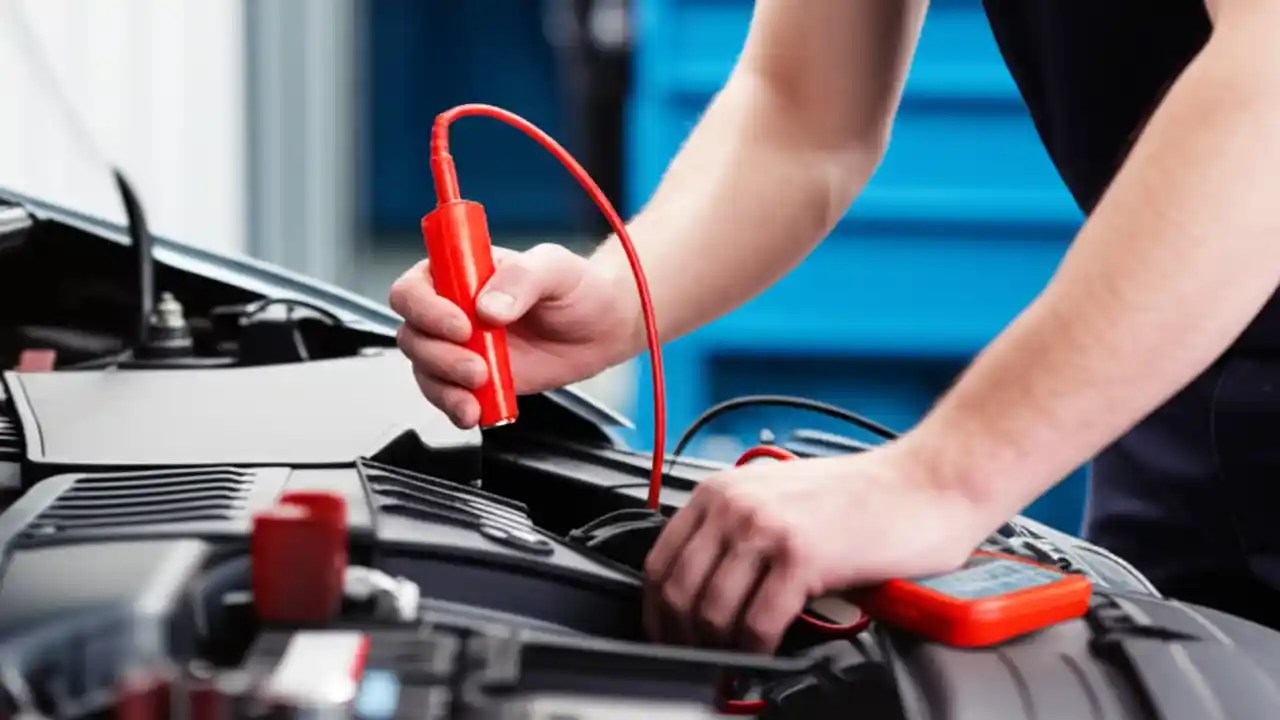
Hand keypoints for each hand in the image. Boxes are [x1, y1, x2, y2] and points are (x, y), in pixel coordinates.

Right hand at [389, 243, 637, 427]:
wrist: (602, 327)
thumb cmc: (578, 287)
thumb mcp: (555, 269)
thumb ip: (521, 279)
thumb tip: (488, 307)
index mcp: (461, 272)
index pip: (414, 288)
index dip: (426, 309)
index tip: (462, 325)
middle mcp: (453, 309)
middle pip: (413, 334)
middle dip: (439, 356)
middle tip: (477, 366)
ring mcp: (461, 347)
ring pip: (425, 370)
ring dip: (445, 386)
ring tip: (480, 388)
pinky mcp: (475, 380)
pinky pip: (448, 397)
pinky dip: (455, 408)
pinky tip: (475, 411)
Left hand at [642, 441, 992, 652]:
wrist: (925, 485)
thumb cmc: (862, 497)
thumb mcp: (778, 499)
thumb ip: (736, 532)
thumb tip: (703, 588)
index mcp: (721, 491)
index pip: (660, 562)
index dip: (657, 613)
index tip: (667, 639)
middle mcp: (735, 504)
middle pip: (678, 592)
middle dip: (682, 641)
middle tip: (700, 664)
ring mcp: (766, 528)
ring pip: (711, 613)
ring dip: (719, 652)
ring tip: (735, 666)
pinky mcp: (800, 556)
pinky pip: (757, 624)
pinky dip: (755, 653)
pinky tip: (767, 658)